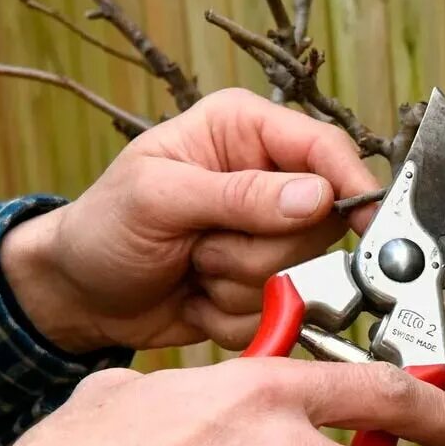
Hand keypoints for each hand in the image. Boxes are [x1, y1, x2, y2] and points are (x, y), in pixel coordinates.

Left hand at [0, 88, 378, 352]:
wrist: (80, 295)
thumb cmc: (104, 228)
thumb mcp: (157, 197)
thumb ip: (238, 194)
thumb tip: (316, 195)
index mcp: (244, 132)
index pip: (325, 148)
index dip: (351, 183)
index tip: (364, 220)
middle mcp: (267, 179)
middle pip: (321, 222)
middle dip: (260, 249)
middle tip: (201, 245)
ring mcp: (269, 235)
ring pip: (302, 272)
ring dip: (240, 282)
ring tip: (193, 266)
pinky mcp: (267, 283)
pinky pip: (281, 309)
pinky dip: (235, 313)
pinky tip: (198, 293)